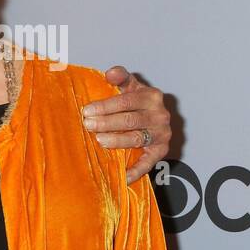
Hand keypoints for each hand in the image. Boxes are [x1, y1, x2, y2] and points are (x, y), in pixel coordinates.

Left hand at [82, 66, 171, 183]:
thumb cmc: (138, 102)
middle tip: (88, 125)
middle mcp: (160, 116)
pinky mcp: (161, 152)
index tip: (87, 110)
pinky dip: (135, 171)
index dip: (106, 106)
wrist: (156, 119)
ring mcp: (162, 135)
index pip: (127, 101)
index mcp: (152, 96)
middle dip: (106, 123)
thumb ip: (121, 77)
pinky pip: (148, 163)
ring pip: (136, 138)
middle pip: (130, 120)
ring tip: (99, 141)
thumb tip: (110, 73)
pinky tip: (122, 176)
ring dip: (117, 141)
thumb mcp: (132, 87)